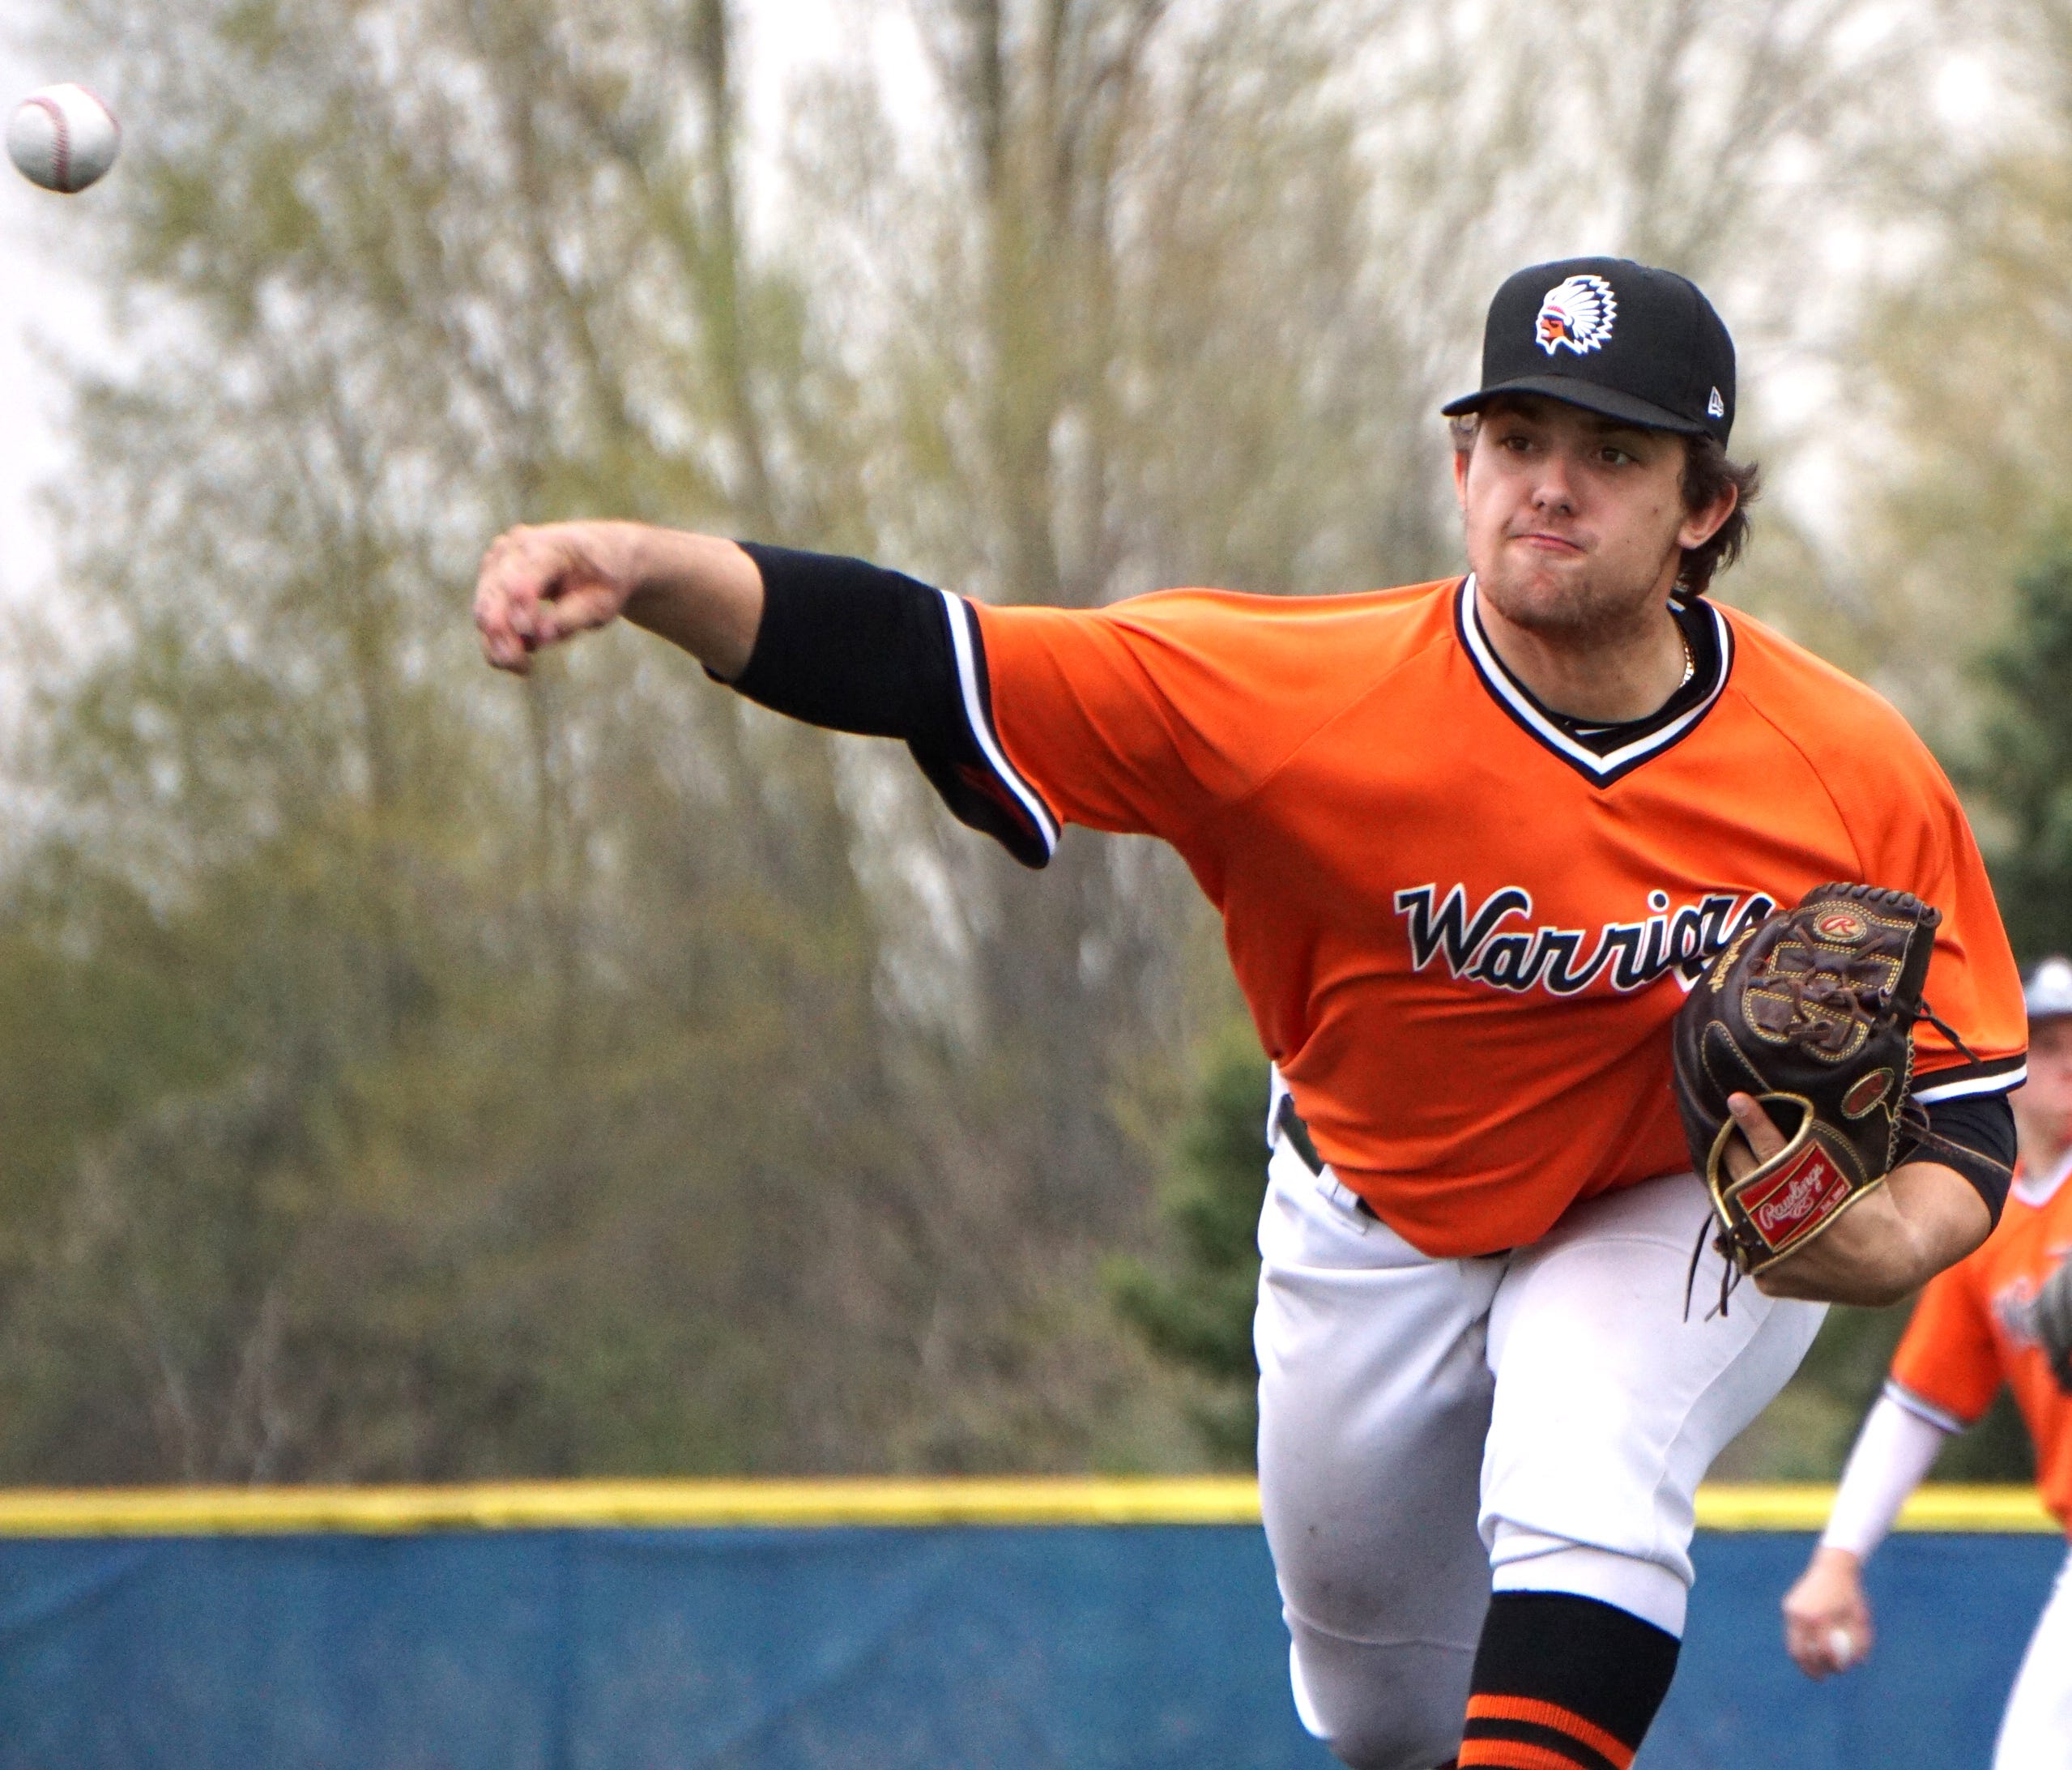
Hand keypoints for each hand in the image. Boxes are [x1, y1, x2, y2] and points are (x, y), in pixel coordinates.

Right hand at [474, 521, 652, 674]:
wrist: (602, 557)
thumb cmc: (606, 580)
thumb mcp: (603, 603)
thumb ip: (571, 618)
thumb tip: (539, 637)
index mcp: (548, 545)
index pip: (521, 579)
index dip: (521, 611)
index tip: (531, 645)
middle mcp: (514, 548)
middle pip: (494, 596)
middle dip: (503, 636)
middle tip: (522, 668)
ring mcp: (498, 561)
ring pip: (483, 608)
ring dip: (497, 644)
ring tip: (523, 667)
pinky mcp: (491, 577)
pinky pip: (485, 613)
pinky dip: (497, 640)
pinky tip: (520, 658)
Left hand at [1720, 1092, 1991, 1304]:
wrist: (1889, 1266)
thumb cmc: (1872, 1206)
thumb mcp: (1857, 1170)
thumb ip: (1828, 1147)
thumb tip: (1802, 1098)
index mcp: (1827, 1206)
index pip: (1778, 1158)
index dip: (1757, 1127)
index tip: (1738, 1100)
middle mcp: (1799, 1240)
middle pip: (1749, 1182)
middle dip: (1734, 1151)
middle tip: (1726, 1127)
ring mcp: (1781, 1265)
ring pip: (1737, 1213)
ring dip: (1730, 1184)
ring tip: (1729, 1159)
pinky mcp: (1771, 1280)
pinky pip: (1741, 1246)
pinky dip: (1740, 1222)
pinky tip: (1736, 1199)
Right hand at [1782, 1546, 1872, 1677]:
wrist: (1832, 1567)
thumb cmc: (1851, 1595)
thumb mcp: (1862, 1618)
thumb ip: (1861, 1642)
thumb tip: (1858, 1664)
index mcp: (1820, 1619)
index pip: (1823, 1652)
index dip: (1832, 1665)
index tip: (1838, 1671)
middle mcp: (1802, 1616)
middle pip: (1801, 1652)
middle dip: (1810, 1669)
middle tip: (1820, 1678)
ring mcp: (1792, 1611)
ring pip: (1792, 1643)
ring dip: (1802, 1658)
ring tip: (1813, 1668)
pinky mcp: (1788, 1607)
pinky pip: (1792, 1631)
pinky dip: (1800, 1642)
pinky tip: (1810, 1647)